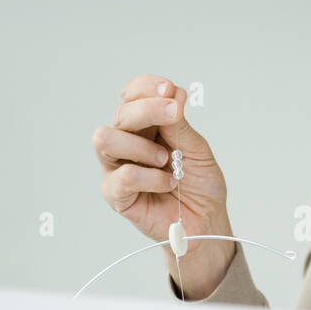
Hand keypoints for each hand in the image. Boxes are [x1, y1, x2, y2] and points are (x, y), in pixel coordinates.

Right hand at [92, 75, 234, 297]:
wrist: (205, 222)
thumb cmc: (200, 185)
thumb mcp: (197, 149)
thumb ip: (180, 124)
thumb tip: (173, 93)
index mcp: (145, 125)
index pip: (132, 95)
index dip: (145, 87)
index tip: (169, 89)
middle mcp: (126, 142)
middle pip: (120, 113)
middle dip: (148, 109)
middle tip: (174, 115)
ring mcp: (117, 167)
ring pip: (105, 138)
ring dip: (140, 145)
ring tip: (166, 159)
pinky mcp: (115, 194)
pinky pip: (123, 176)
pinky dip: (150, 177)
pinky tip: (168, 182)